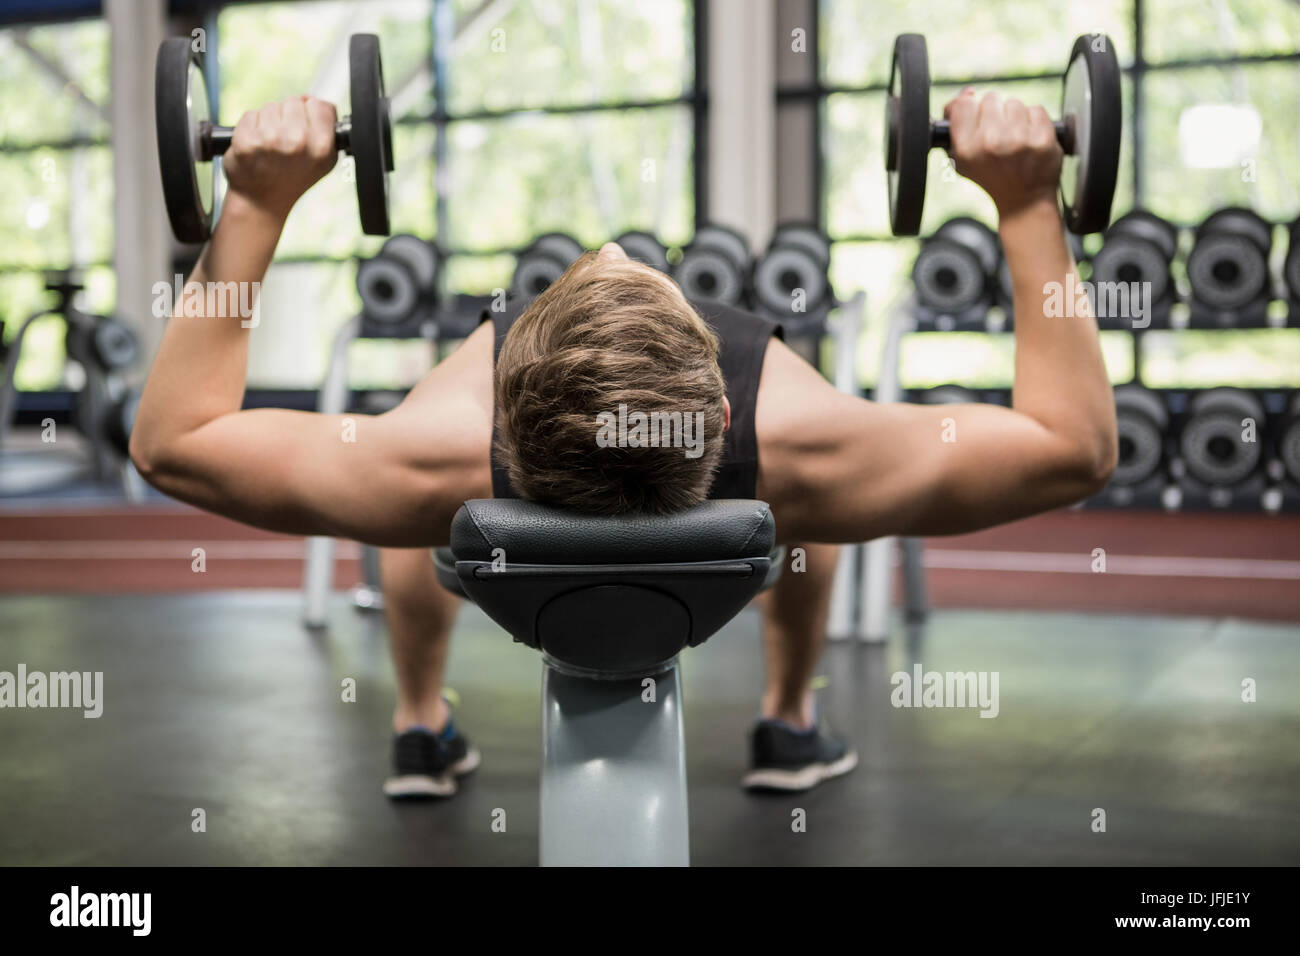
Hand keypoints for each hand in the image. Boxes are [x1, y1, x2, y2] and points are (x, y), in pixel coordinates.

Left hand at [222, 95, 338, 219]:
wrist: (262, 201)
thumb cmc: (294, 177)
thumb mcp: (322, 158)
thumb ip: (324, 126)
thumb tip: (307, 98)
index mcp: (321, 148)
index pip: (320, 105)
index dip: (312, 114)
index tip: (306, 128)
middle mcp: (297, 142)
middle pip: (294, 102)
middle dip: (289, 116)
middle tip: (286, 142)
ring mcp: (270, 140)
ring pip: (271, 106)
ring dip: (270, 121)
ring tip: (271, 146)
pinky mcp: (246, 140)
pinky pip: (251, 114)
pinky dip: (251, 126)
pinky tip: (256, 146)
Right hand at [943, 89, 1061, 217]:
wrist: (1023, 201)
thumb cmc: (990, 177)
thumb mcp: (961, 159)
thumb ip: (957, 123)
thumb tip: (968, 92)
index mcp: (966, 149)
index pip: (963, 104)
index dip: (969, 107)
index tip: (975, 117)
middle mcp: (991, 143)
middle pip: (990, 99)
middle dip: (994, 114)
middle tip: (998, 135)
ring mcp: (1019, 140)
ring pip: (1014, 103)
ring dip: (1014, 117)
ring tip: (1014, 139)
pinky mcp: (1043, 138)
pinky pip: (1035, 109)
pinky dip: (1034, 121)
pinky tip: (1029, 139)